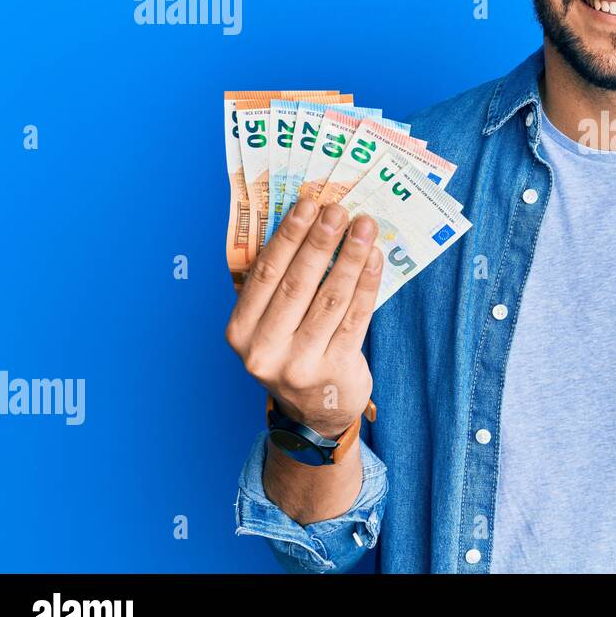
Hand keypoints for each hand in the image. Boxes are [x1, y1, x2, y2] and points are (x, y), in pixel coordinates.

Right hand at [225, 198, 381, 437]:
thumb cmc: (294, 351)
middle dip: (320, 241)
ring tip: (364, 227)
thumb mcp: (272, 324)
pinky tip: (375, 259)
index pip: (265, 274)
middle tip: (339, 209)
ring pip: (330, 298)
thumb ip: (280, 285)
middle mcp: (264, 350)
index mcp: (240, 331)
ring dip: (349, 257)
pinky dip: (366, 284)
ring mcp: (300, 364)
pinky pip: (355, 318)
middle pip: (297, 284)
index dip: (287, 237)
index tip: (307, 204)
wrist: (316, 412)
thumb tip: (309, 224)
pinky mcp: (335, 370)